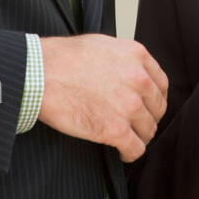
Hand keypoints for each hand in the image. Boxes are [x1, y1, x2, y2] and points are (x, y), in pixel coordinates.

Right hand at [37, 34, 168, 161]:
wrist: (38, 74)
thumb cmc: (62, 58)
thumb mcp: (102, 44)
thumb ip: (123, 58)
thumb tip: (130, 70)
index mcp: (137, 56)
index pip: (160, 83)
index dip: (153, 98)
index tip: (146, 106)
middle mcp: (139, 79)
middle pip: (157, 108)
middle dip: (147, 118)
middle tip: (135, 125)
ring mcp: (129, 105)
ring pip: (149, 129)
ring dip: (139, 137)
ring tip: (127, 140)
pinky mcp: (115, 129)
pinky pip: (135, 148)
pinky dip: (130, 153)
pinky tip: (121, 152)